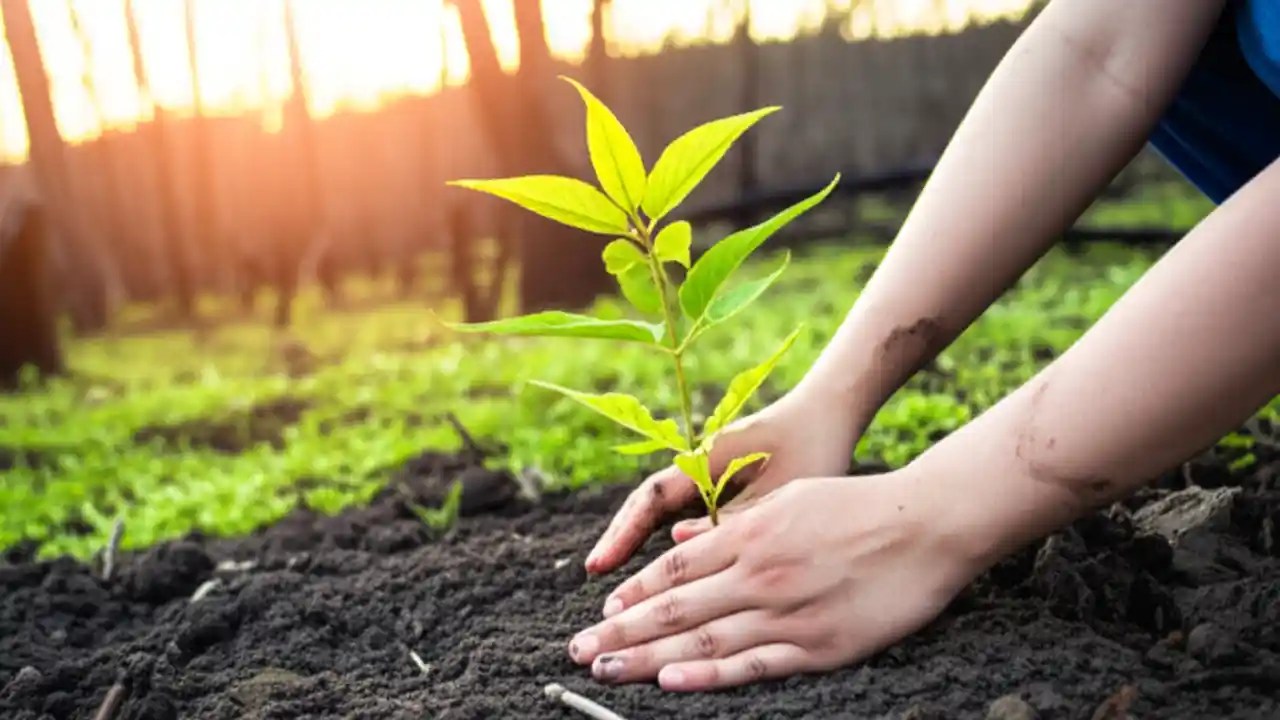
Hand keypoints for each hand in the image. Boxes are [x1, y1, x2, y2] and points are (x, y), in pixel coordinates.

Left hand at [568, 469, 989, 690]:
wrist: (925, 525)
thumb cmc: (858, 506)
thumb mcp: (788, 500)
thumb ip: (733, 524)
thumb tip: (683, 541)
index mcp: (749, 535)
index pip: (674, 571)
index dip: (633, 594)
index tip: (602, 611)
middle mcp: (757, 572)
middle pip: (673, 608)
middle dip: (620, 631)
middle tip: (579, 649)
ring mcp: (786, 610)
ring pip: (701, 639)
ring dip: (646, 657)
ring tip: (605, 669)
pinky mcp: (817, 644)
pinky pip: (752, 664)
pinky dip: (708, 674)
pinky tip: (671, 681)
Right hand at [584, 385, 864, 573]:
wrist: (831, 414)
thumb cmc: (812, 448)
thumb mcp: (778, 492)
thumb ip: (732, 519)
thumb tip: (678, 543)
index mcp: (707, 459)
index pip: (652, 497)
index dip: (624, 532)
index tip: (599, 565)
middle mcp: (700, 466)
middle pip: (649, 505)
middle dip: (622, 540)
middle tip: (596, 576)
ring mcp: (710, 476)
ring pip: (666, 512)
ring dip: (644, 543)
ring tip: (624, 586)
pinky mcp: (726, 487)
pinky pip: (690, 515)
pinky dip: (677, 544)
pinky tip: (670, 576)